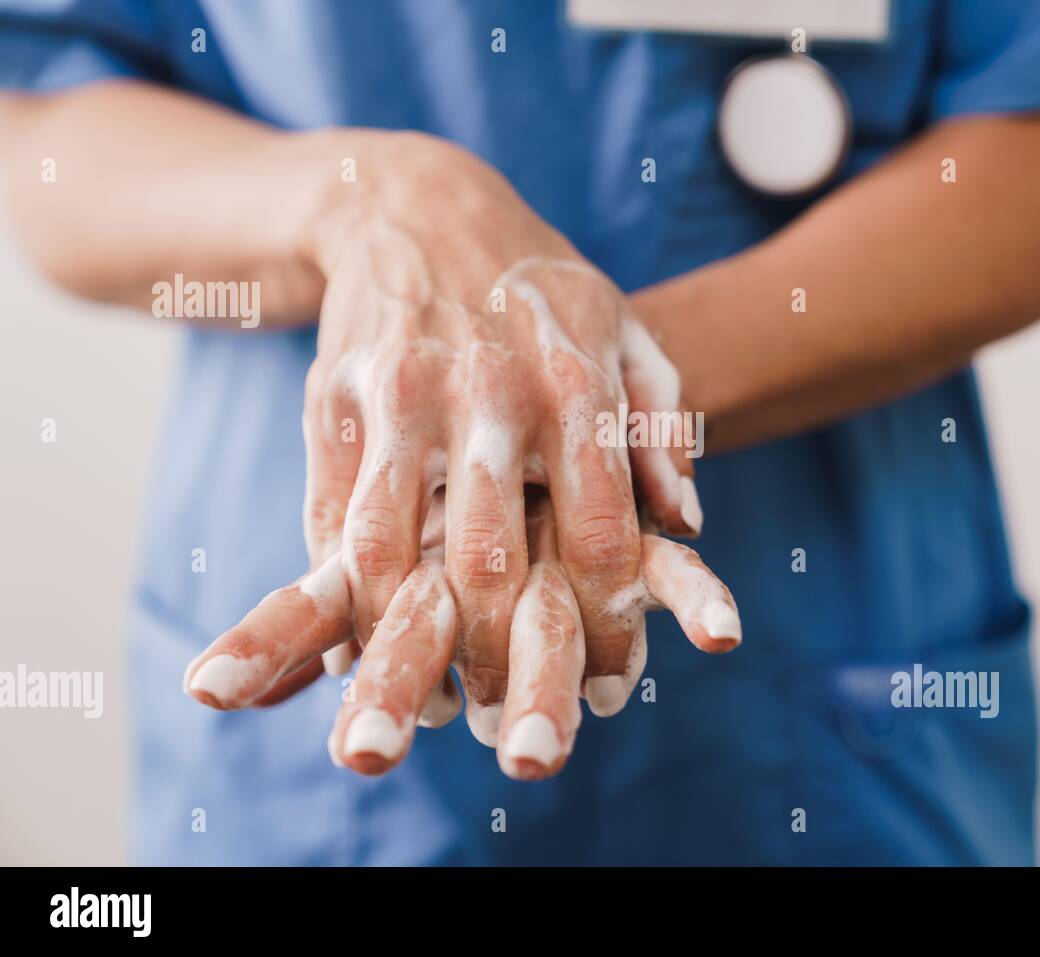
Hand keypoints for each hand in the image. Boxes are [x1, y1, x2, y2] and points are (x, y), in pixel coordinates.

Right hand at [185, 131, 715, 737]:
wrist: (417, 207)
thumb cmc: (539, 288)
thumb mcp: (627, 336)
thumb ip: (664, 431)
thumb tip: (689, 525)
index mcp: (577, 385)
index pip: (601, 534)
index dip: (607, 625)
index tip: (608, 687)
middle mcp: (490, 395)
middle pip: (491, 562)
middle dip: (501, 662)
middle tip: (512, 721)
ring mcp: (403, 397)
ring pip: (392, 553)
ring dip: (406, 646)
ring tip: (432, 704)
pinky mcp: (334, 402)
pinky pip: (329, 520)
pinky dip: (340, 598)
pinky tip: (361, 644)